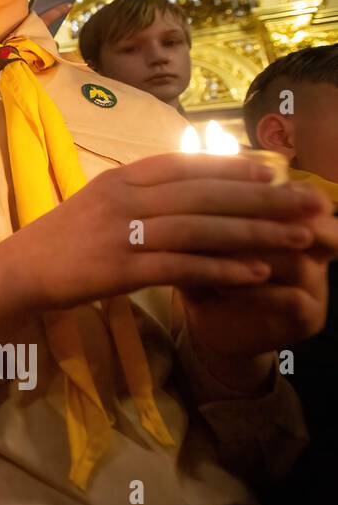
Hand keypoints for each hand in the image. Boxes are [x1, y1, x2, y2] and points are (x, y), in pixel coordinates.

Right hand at [0, 153, 326, 342]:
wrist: (16, 271)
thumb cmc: (61, 240)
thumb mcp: (99, 203)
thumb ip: (140, 192)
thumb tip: (187, 186)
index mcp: (119, 179)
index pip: (186, 166)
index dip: (233, 168)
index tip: (275, 172)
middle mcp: (122, 198)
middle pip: (204, 194)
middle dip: (264, 199)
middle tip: (311, 203)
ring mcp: (120, 233)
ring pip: (199, 229)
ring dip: (255, 234)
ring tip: (298, 239)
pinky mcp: (118, 270)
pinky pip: (180, 267)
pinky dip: (222, 269)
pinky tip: (256, 273)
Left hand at [179, 188, 335, 389]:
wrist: (208, 322)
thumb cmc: (205, 270)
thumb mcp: (202, 238)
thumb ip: (206, 212)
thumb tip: (185, 182)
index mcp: (297, 224)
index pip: (306, 197)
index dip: (276, 190)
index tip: (234, 186)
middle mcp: (314, 253)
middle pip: (320, 226)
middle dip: (275, 220)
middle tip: (232, 218)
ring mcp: (316, 287)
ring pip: (299, 262)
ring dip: (253, 256)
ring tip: (213, 255)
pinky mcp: (307, 319)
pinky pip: (292, 300)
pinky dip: (256, 291)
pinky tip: (225, 287)